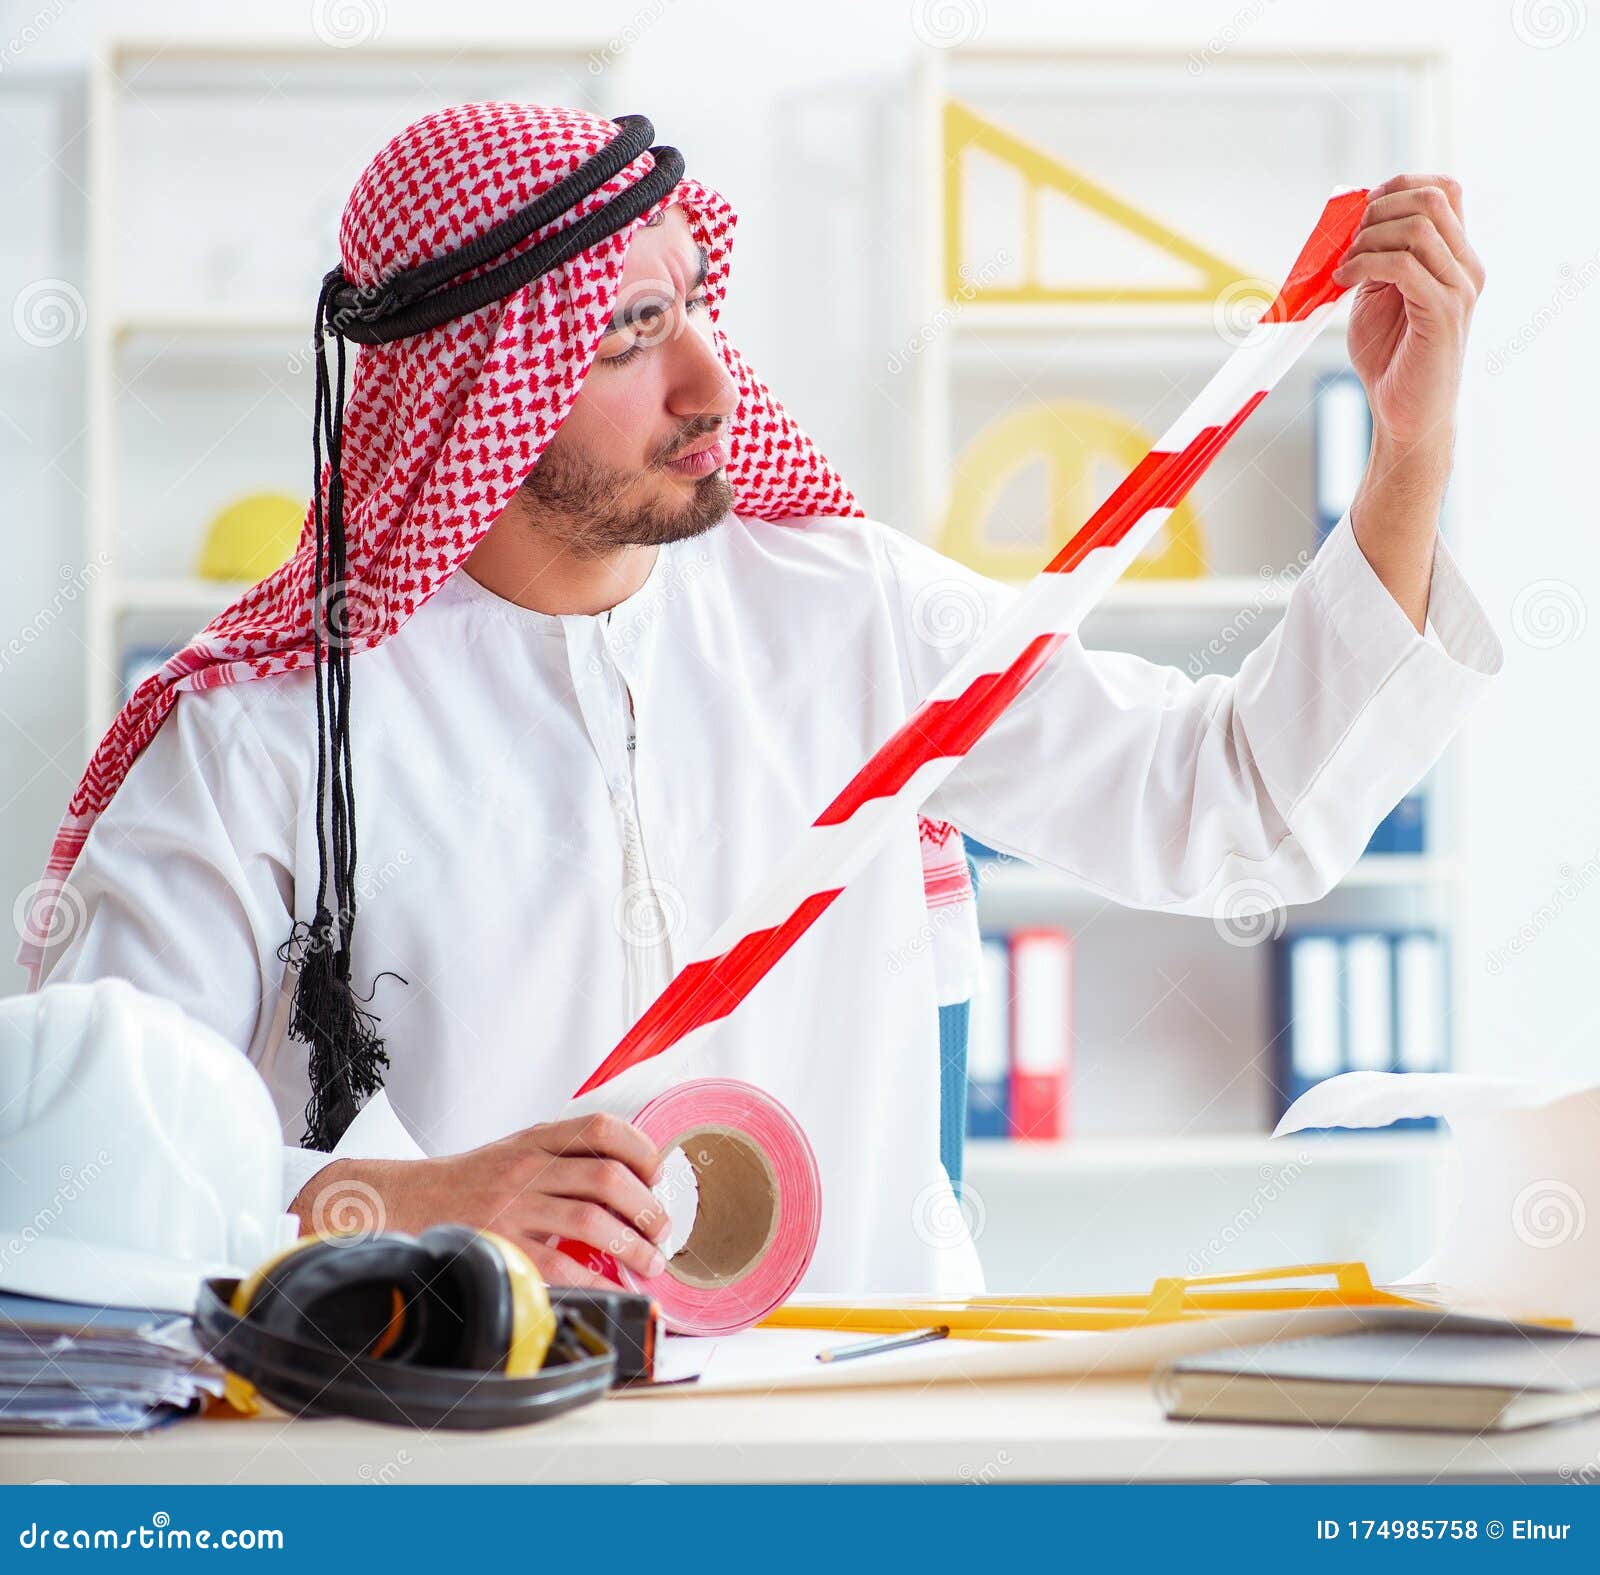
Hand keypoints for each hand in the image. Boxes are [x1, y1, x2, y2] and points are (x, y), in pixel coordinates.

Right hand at [289, 1111, 672, 1288]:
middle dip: (647, 1206)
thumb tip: (625, 1180)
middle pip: (607, 1176)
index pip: (601, 1128)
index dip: (641, 1149)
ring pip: (593, 1220)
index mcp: (534, 1140)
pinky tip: (616, 1289)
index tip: (658, 1175)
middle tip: (661, 1230)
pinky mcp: (500, 1247)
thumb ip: (559, 1158)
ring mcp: (512, 1207)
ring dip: (633, 1244)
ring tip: (649, 1261)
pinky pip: (563, 1267)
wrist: (396, 1203)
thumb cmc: (463, 1185)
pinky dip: (600, 1281)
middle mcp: (526, 1167)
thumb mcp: (511, 1152)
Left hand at [1333, 173, 1485, 454]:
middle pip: (1433, 198)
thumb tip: (1351, 224)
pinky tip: (1344, 282)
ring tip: (1344, 266)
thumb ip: (1374, 259)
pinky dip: (1366, 265)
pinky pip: (1406, 266)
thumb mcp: (1376, 296)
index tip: (1362, 209)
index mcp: (1454, 257)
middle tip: (1348, 239)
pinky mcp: (1443, 313)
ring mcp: (1459, 288)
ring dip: (1369, 238)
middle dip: (1380, 208)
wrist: (1405, 414)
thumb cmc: (1390, 359)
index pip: (1445, 190)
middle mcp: (1466, 266)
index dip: (1401, 185)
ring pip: (1419, 227)